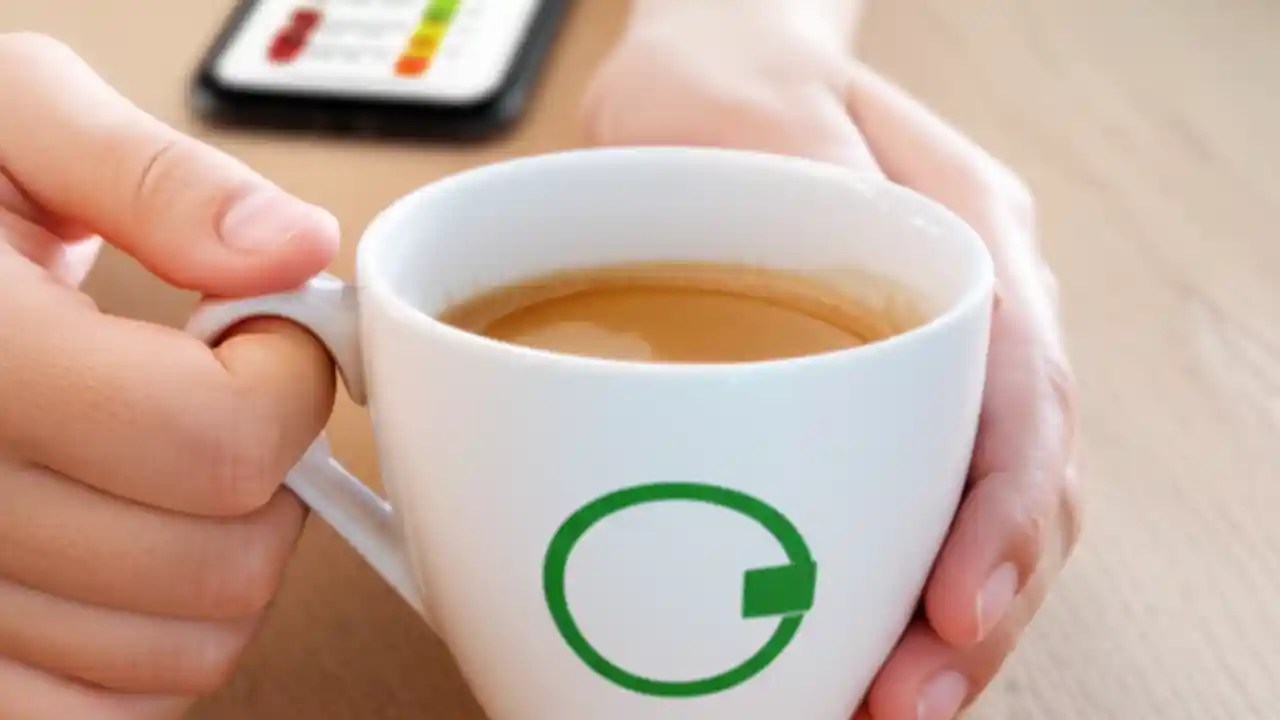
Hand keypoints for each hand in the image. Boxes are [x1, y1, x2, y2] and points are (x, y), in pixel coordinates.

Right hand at [0, 34, 338, 718]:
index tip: (267, 335)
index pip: (215, 442)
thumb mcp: (7, 119)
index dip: (288, 380)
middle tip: (226, 402)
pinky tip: (124, 554)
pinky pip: (99, 716)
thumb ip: (156, 178)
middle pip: (220, 563)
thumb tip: (294, 249)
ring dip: (221, 562)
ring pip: (181, 656)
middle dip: (272, 475)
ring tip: (163, 468)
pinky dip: (147, 650)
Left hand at [586, 14, 1079, 719]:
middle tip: (902, 706)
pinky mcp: (872, 413)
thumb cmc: (721, 89)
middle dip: (977, 611)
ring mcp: (931, 370)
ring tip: (883, 713)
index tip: (954, 609)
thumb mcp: (733, 113)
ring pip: (976, 515)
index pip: (1023, 387)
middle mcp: (971, 316)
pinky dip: (893, 599)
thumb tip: (761, 322)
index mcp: (967, 233)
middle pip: (1018, 481)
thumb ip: (771, 187)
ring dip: (944, 629)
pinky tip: (849, 664)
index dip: (1000, 510)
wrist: (710, 83)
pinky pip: (912, 513)